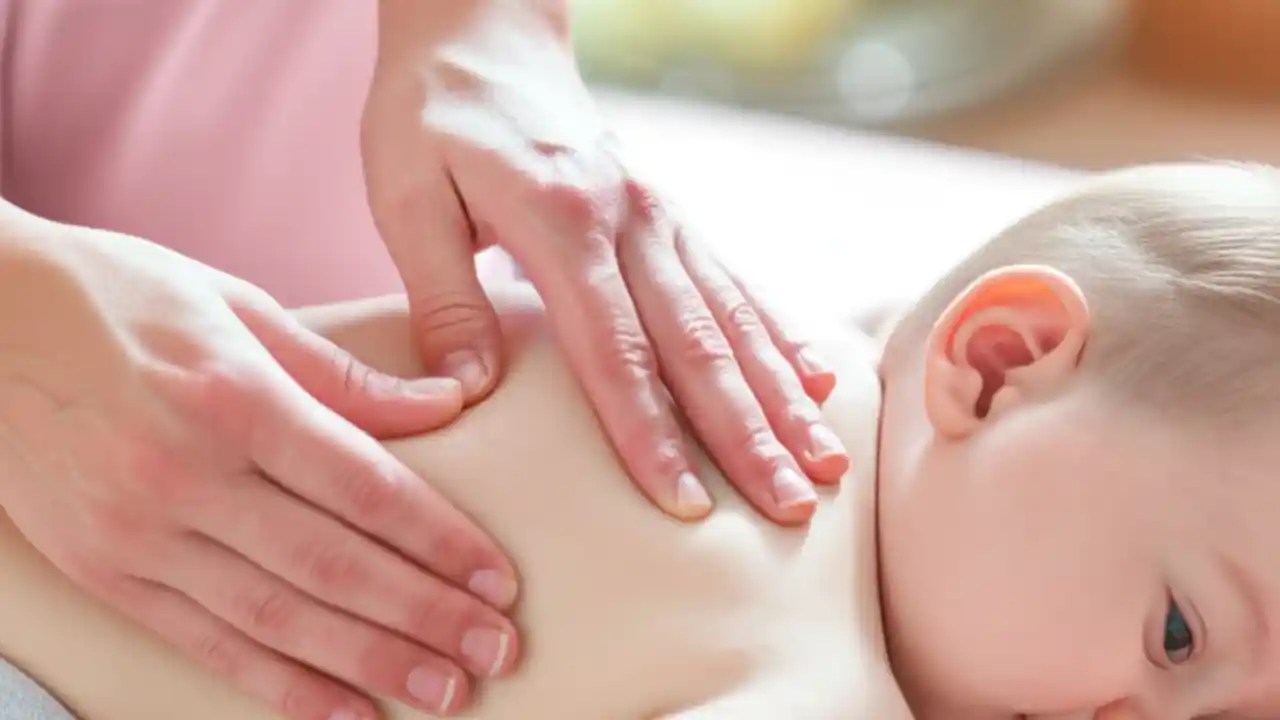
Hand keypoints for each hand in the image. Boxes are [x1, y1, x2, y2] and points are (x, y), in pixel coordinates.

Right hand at [0, 214, 517, 718]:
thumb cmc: (115, 296)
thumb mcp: (238, 306)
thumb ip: (344, 374)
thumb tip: (447, 403)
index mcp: (235, 398)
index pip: (366, 488)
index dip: (442, 541)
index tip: (498, 582)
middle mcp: (188, 475)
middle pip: (335, 566)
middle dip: (426, 616)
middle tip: (494, 655)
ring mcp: (139, 535)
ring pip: (279, 619)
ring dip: (371, 663)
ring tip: (442, 693)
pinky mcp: (105, 572)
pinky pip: (206, 644)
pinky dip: (279, 686)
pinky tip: (342, 712)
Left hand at [363, 0, 848, 524]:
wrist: (483, 32)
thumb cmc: (434, 117)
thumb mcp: (405, 195)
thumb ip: (442, 295)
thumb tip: (471, 391)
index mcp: (561, 220)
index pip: (614, 351)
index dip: (649, 434)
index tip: (684, 506)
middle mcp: (631, 218)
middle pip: (698, 345)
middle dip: (748, 436)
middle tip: (789, 510)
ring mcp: (662, 214)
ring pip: (735, 319)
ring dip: (782, 398)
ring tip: (824, 465)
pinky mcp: (673, 213)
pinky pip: (738, 280)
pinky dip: (780, 334)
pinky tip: (817, 379)